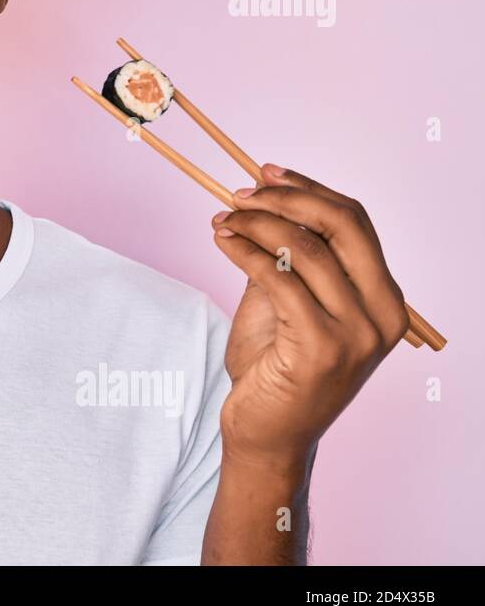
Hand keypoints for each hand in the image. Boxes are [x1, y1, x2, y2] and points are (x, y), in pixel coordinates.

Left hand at [209, 164, 409, 468]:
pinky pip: (278, 279)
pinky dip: (244, 251)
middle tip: (240, 192)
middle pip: (342, 226)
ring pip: (304, 249)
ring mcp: (356, 333)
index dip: (310, 190)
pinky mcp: (320, 347)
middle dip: (286, 198)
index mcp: (384, 300)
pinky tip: (222, 241)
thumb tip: (262, 198)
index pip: (356, 223)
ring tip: (221, 219)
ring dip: (254, 224)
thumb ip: (287, 257)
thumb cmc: (274, 368)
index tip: (267, 172)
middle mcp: (381, 315)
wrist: (265, 433)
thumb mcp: (287, 303)